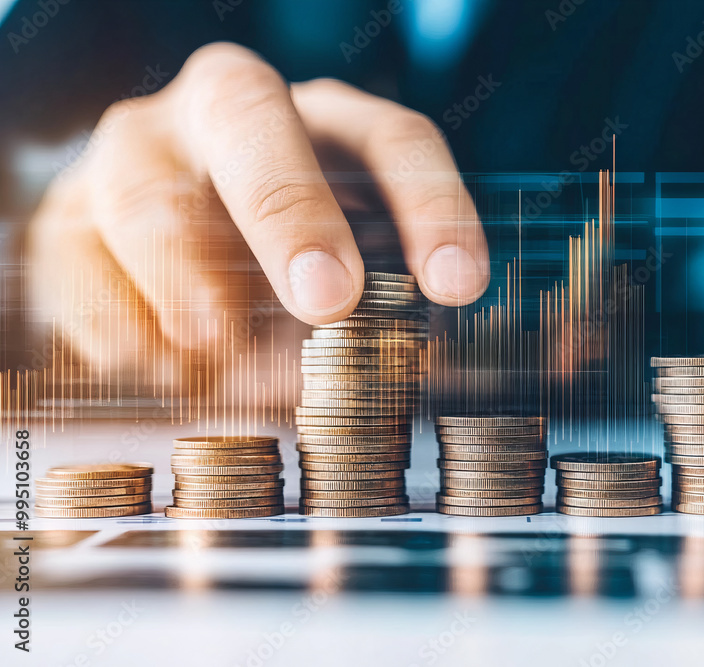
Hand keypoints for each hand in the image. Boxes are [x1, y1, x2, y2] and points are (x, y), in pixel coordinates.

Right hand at [24, 42, 488, 388]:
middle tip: (326, 299)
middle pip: (251, 117)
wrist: (145, 265)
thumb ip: (375, 318)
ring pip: (144, 183)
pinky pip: (74, 256)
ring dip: (184, 268)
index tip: (457, 285)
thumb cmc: (270, 275)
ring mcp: (134, 155)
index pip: (391, 138)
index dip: (430, 205)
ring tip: (213, 340)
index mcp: (319, 123)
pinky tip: (155, 364)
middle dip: (290, 208)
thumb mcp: (337, 286)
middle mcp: (223, 115)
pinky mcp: (65, 217)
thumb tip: (416, 370)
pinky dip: (115, 317)